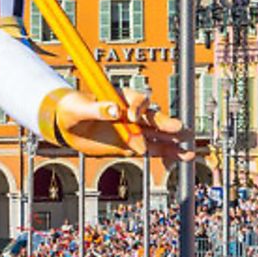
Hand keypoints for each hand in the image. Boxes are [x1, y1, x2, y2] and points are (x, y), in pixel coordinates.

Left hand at [53, 88, 189, 161]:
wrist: (67, 125)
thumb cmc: (72, 109)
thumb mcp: (80, 108)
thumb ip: (97, 109)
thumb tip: (114, 109)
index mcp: (122, 98)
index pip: (137, 100)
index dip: (138, 107)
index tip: (132, 118)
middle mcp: (132, 113)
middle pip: (154, 118)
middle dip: (166, 124)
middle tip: (179, 129)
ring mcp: (134, 130)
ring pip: (157, 135)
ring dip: (172, 142)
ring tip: (189, 148)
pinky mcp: (131, 145)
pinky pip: (152, 149)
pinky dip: (166, 154)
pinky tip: (180, 158)